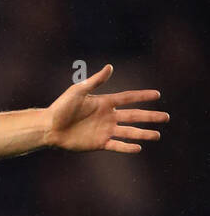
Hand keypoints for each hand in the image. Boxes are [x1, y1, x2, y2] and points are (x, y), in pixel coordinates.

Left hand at [44, 64, 167, 153]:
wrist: (49, 128)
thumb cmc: (61, 107)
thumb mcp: (79, 91)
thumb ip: (95, 81)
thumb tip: (110, 67)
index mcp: (105, 102)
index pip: (128, 98)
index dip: (143, 96)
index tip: (158, 95)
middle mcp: (108, 116)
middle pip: (134, 116)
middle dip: (150, 117)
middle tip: (166, 117)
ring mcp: (104, 130)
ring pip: (129, 132)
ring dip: (143, 134)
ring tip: (157, 135)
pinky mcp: (98, 143)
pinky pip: (116, 145)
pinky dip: (126, 147)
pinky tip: (138, 148)